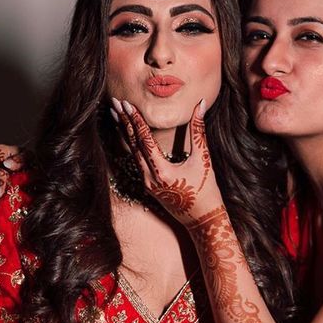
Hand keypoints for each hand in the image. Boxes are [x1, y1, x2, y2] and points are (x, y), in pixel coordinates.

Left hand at [112, 98, 224, 226]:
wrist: (202, 219)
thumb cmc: (206, 191)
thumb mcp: (203, 159)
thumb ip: (198, 131)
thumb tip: (200, 104)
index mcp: (162, 172)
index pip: (145, 141)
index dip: (136, 120)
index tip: (127, 103)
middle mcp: (150, 179)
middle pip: (133, 146)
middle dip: (124, 122)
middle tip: (116, 102)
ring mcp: (147, 184)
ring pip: (132, 153)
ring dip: (125, 133)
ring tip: (116, 114)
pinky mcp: (148, 187)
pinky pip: (136, 162)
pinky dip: (131, 145)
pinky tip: (128, 134)